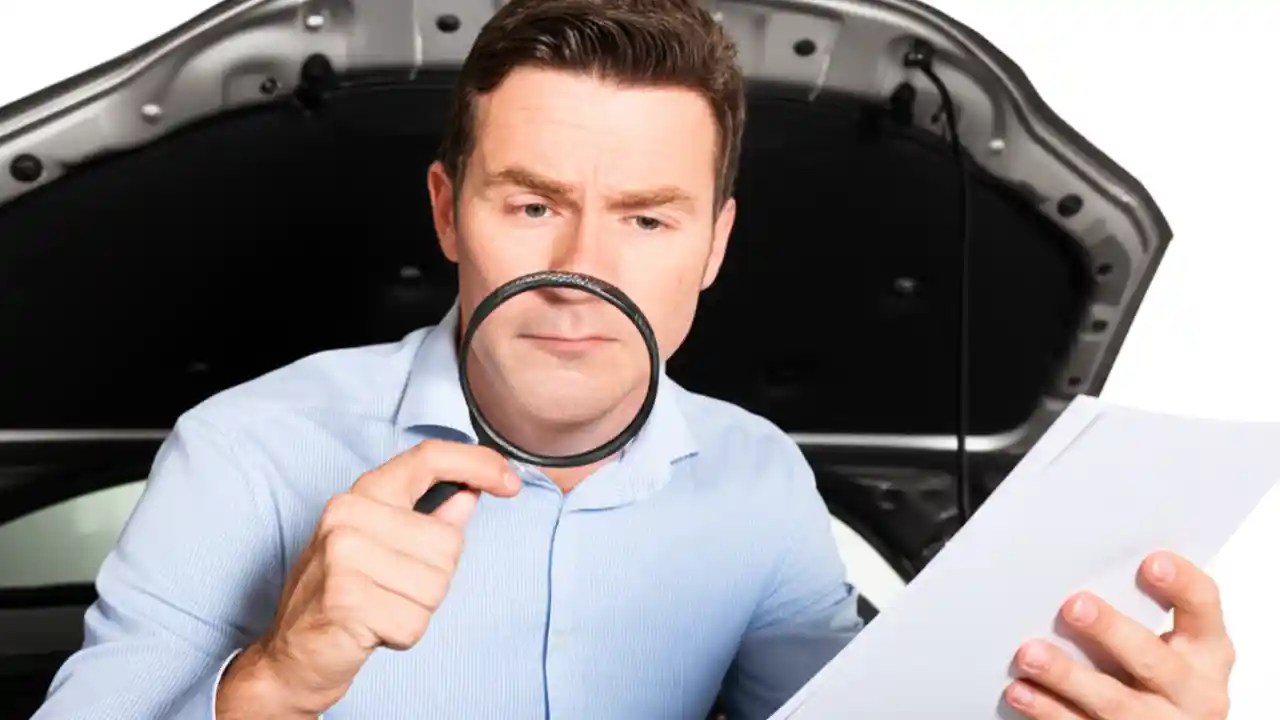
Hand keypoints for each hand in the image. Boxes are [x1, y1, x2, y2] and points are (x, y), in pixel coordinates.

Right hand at [215, 439, 520, 717]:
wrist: (290, 656)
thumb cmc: (341, 596)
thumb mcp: (381, 547)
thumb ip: (427, 519)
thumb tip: (470, 493)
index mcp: (361, 496)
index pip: (428, 458)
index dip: (477, 464)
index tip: (510, 482)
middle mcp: (348, 516)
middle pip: (447, 542)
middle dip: (434, 577)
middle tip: (391, 590)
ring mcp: (343, 556)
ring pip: (436, 585)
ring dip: (417, 609)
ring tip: (380, 607)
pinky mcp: (346, 599)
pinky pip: (414, 621)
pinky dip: (403, 635)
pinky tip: (372, 630)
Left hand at [1005, 550, 1234, 718]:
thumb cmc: (1163, 675)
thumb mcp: (1172, 644)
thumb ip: (1141, 610)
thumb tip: (1081, 567)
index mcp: (1207, 652)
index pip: (1202, 610)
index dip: (1183, 585)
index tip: (1152, 562)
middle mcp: (1192, 692)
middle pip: (1153, 660)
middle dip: (1112, 632)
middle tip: (1074, 606)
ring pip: (1113, 702)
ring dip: (1067, 676)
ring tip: (1030, 653)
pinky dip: (1047, 709)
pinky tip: (1021, 691)